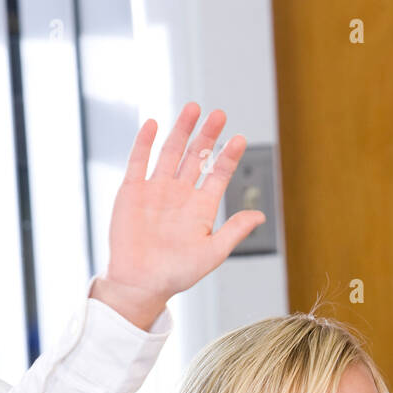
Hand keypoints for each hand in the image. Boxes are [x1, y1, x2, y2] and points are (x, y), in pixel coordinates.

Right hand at [90, 103, 264, 328]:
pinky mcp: (132, 191)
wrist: (140, 283)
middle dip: (207, 135)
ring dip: (181, 130)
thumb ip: (234, 231)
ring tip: (193, 109)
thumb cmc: (177, 274)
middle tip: (219, 114)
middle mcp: (179, 194)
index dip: (228, 156)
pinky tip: (154, 124)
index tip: (239, 139)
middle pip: (196, 157)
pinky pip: (138, 161)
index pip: (217, 174)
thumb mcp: (212, 253)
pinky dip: (145, 142)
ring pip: (170, 152)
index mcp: (200, 208)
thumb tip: (260, 215)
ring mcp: (155, 190)